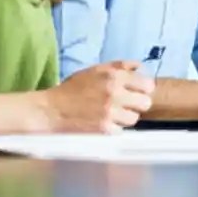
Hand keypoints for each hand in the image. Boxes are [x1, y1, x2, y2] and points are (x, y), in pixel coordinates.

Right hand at [40, 61, 154, 132]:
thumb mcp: (95, 70)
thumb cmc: (72, 89)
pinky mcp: (104, 129)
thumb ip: (120, 66)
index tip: (136, 92)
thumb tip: (140, 67)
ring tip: (112, 114)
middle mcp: (115, 93)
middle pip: (145, 103)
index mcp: (114, 76)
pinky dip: (114, 128)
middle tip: (126, 105)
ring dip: (125, 117)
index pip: (147, 85)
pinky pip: (121, 130)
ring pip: (134, 118)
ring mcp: (110, 112)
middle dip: (137, 104)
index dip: (143, 89)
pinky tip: (103, 123)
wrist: (50, 111)